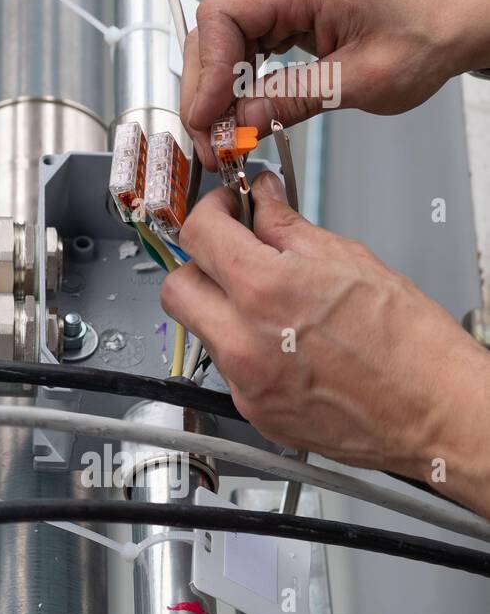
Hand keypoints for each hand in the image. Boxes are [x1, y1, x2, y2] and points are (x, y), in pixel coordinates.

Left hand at [161, 172, 489, 515]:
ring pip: (200, 330)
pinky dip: (245, 349)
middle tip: (232, 257)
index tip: (225, 210)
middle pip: (177, 288)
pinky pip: (227, 369)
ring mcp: (243, 381)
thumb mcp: (349, 260)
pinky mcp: (252, 411)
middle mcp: (242, 340)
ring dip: (220, 309)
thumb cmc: (410, 343)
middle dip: (199, 265)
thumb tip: (262, 200)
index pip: (198, 234)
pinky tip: (286, 346)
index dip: (210, 212)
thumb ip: (287, 227)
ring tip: (270, 306)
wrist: (437, 413)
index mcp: (263, 290)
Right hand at [182, 0, 489, 168]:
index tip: (207, 119)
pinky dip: (237, 83)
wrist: (454, 18)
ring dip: (220, 92)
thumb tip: (242, 124)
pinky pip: (242, 47)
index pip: (222, 20)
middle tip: (212, 141)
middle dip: (208, 92)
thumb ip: (292, 100)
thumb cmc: (425, 33)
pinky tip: (243, 111)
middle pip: (213, 35)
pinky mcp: (283, 12)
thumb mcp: (359, 80)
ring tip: (227, 135)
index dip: (208, 74)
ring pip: (222, 45)